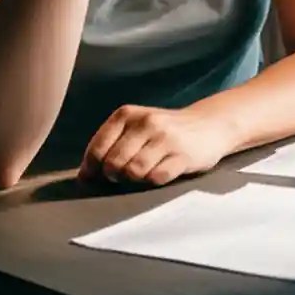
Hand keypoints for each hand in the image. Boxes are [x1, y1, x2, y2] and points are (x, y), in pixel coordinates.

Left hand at [79, 105, 229, 185]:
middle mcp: (146, 123)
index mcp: (127, 114)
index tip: (99, 175)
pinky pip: (156, 178)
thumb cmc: (165, 131)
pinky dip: (155, 180)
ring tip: (146, 171)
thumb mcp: (136, 127)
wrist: (210, 125)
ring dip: (136, 179)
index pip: (97, 150)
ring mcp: (166, 138)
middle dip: (116, 175)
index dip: (93, 169)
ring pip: (134, 172)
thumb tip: (84, 177)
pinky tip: (163, 171)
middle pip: (113, 164)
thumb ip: (110, 146)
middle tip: (128, 173)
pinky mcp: (183, 155)